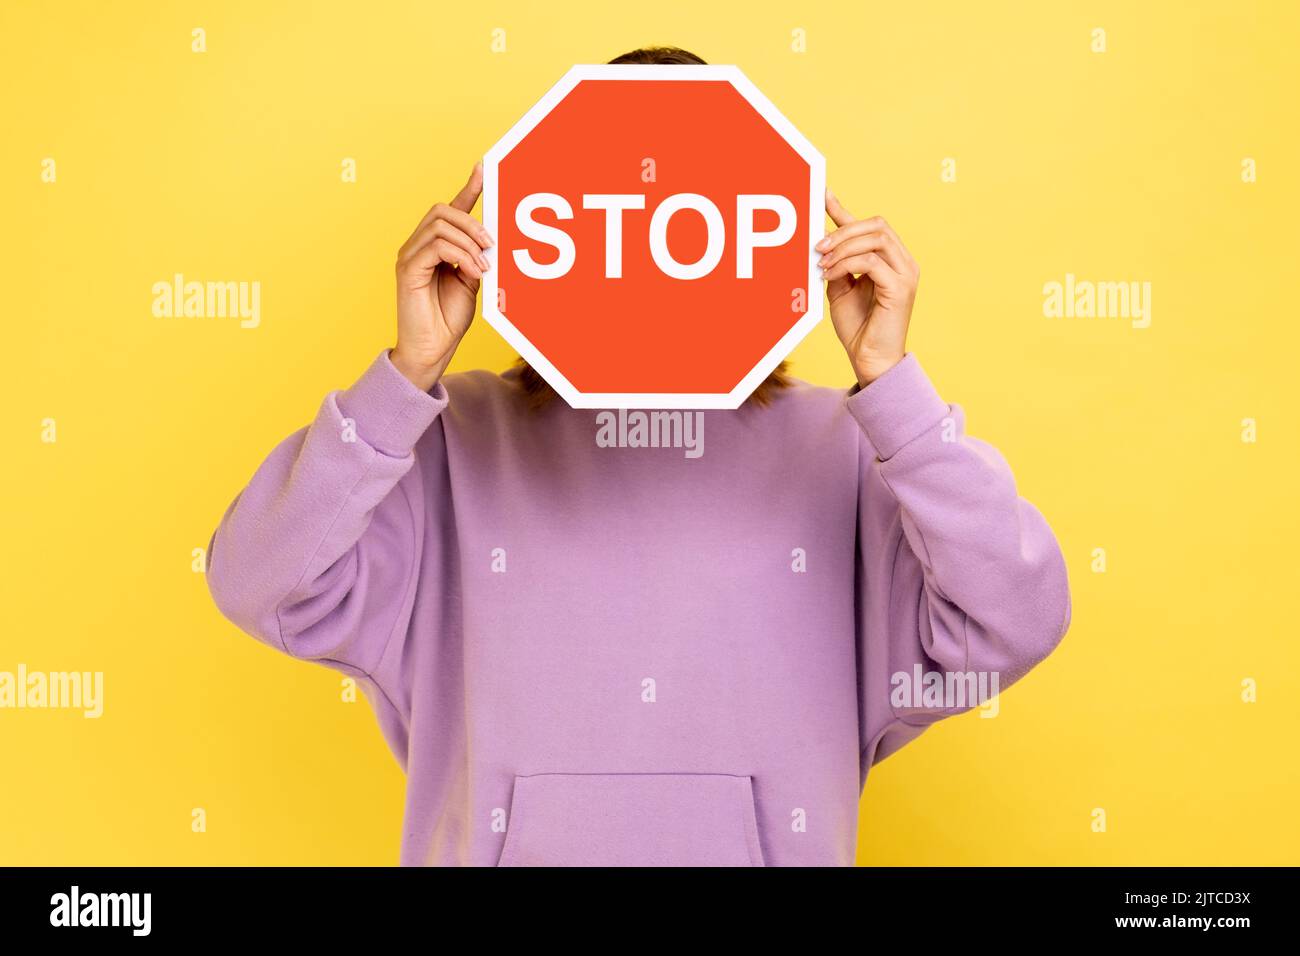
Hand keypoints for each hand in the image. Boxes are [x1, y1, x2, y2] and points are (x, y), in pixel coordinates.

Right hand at [390, 163, 494, 390]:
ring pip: (441, 224)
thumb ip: (478, 257)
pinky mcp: (407, 268)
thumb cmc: (449, 318)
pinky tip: (474, 272)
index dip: (468, 188)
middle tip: (491, 245)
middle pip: (443, 210)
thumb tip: (493, 238)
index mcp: (435, 246)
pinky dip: (461, 255)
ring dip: (470, 242)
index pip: (451, 209)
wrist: (433, 348)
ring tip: (484, 266)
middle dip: (472, 222)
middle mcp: (418, 245)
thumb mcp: (472, 281)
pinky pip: (436, 245)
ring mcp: (410, 255)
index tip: (485, 169)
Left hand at [817, 193, 918, 386]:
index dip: (843, 209)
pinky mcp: (901, 288)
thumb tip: (820, 239)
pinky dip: (846, 264)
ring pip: (876, 238)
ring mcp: (906, 273)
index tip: (821, 194)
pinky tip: (829, 275)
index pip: (869, 225)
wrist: (869, 360)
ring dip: (843, 246)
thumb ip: (836, 262)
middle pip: (876, 224)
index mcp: (891, 259)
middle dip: (843, 230)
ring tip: (822, 262)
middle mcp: (904, 262)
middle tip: (817, 246)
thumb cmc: (857, 327)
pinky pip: (871, 261)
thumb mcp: (840, 287)